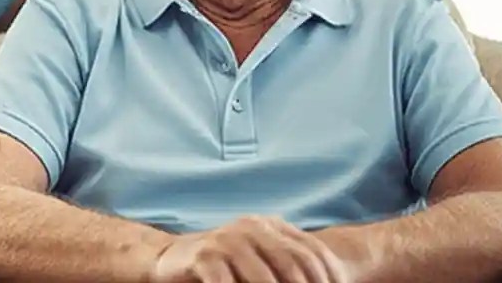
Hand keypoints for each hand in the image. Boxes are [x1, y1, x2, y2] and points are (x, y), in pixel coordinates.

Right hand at [150, 216, 351, 282]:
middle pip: (294, 265)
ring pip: (265, 279)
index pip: (312, 253)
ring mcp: (227, 240)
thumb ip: (287, 264)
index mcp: (270, 224)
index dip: (330, 279)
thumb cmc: (224, 265)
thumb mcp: (259, 258)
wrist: (170, 259)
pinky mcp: (205, 258)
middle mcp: (251, 227)